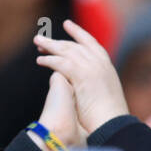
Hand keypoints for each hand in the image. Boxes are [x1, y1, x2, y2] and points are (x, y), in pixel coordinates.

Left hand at [33, 19, 128, 134]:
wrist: (113, 125)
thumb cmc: (108, 117)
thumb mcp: (104, 94)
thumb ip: (93, 84)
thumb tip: (83, 86)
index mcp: (107, 67)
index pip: (91, 43)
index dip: (78, 33)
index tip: (67, 25)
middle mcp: (100, 63)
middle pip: (75, 46)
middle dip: (57, 41)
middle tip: (41, 39)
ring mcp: (92, 68)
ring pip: (67, 51)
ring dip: (50, 45)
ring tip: (37, 42)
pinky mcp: (83, 75)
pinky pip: (62, 63)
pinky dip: (50, 60)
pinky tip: (40, 60)